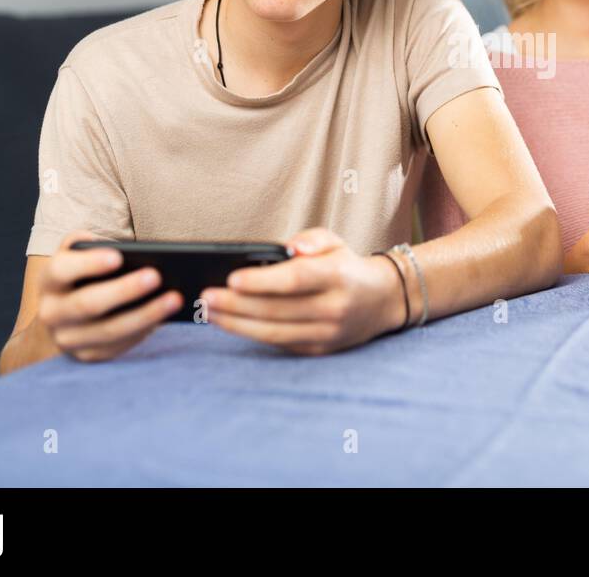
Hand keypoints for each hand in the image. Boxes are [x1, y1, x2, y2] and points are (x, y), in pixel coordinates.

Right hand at [39, 229, 181, 362]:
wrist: (63, 317)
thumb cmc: (81, 276)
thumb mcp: (76, 257)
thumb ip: (86, 245)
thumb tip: (112, 245)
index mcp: (50, 281)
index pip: (61, 270)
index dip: (88, 264)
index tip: (118, 256)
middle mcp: (52, 312)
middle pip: (88, 303)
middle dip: (124, 290)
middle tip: (156, 276)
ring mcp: (68, 339)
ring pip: (109, 330)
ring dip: (145, 315)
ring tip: (175, 298)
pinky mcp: (87, 356)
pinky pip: (118, 346)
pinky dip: (143, 331)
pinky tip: (165, 317)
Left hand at [200, 227, 403, 354]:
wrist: (382, 301)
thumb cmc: (347, 266)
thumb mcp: (336, 242)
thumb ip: (311, 239)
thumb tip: (288, 248)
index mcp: (339, 276)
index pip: (296, 279)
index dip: (263, 281)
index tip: (232, 279)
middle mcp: (335, 308)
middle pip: (278, 309)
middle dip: (237, 305)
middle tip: (206, 297)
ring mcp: (328, 333)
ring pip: (274, 332)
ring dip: (237, 324)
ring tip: (209, 312)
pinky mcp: (320, 350)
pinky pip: (280, 343)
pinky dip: (251, 334)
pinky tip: (230, 323)